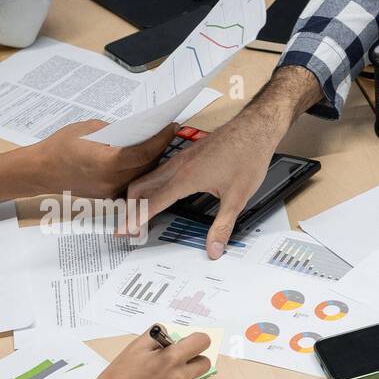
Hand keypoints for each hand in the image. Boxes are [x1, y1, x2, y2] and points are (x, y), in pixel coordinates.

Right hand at [26, 120, 172, 197]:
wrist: (41, 171)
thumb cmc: (60, 145)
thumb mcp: (89, 129)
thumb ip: (115, 131)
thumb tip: (137, 132)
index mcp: (107, 162)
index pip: (144, 152)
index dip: (161, 139)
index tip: (171, 127)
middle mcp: (113, 180)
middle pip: (147, 165)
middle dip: (161, 149)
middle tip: (168, 133)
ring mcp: (112, 191)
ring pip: (142, 176)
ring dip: (153, 161)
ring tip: (160, 144)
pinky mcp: (110, 196)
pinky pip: (132, 182)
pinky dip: (140, 170)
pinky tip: (145, 158)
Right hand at [78, 332, 211, 378]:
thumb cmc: (118, 378)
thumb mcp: (134, 348)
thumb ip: (156, 336)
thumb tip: (170, 333)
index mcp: (170, 358)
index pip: (203, 342)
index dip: (196, 340)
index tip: (190, 343)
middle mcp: (179, 377)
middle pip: (204, 363)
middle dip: (194, 359)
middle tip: (176, 361)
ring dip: (179, 378)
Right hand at [121, 66, 320, 257]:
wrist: (253, 129)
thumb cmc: (247, 158)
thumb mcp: (238, 198)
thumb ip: (222, 226)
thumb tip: (214, 249)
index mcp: (186, 178)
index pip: (152, 202)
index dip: (136, 219)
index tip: (124, 232)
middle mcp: (177, 167)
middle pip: (141, 188)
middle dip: (130, 209)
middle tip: (127, 228)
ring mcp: (180, 159)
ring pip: (148, 178)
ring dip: (138, 197)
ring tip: (136, 215)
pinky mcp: (186, 156)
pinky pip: (158, 172)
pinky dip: (149, 186)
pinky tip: (155, 195)